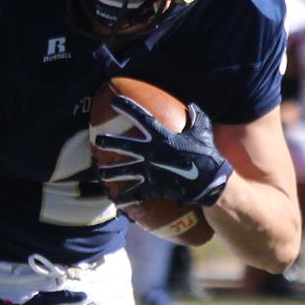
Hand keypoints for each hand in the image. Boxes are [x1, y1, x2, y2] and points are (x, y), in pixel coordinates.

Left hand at [91, 97, 232, 207]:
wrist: (207, 180)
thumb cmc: (205, 152)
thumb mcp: (202, 130)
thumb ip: (196, 116)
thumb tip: (192, 106)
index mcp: (160, 135)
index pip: (139, 117)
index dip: (126, 107)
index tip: (113, 102)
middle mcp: (149, 151)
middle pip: (123, 145)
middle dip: (108, 142)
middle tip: (97, 140)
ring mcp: (148, 170)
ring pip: (123, 171)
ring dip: (110, 172)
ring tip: (100, 172)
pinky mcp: (151, 187)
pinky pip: (134, 194)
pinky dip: (124, 199)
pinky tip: (114, 201)